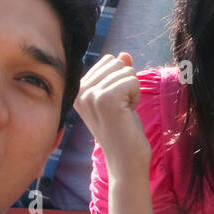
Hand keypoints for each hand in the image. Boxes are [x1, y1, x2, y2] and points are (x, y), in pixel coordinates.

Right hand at [73, 53, 150, 175]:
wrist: (125, 159)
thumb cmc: (123, 129)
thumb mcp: (117, 97)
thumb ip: (118, 74)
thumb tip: (123, 54)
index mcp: (78, 89)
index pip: (108, 60)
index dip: (119, 80)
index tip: (114, 103)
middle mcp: (80, 91)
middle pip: (117, 62)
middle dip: (126, 83)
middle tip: (120, 108)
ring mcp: (91, 95)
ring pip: (126, 71)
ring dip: (132, 91)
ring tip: (123, 112)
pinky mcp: (106, 99)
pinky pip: (132, 80)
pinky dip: (136, 96)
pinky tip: (127, 114)